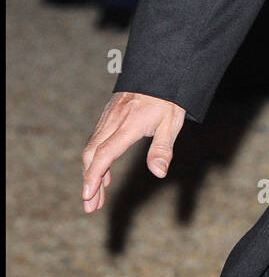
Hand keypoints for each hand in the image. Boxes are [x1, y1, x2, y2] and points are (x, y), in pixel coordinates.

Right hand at [81, 92, 185, 213]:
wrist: (161, 68)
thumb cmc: (169, 97)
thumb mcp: (172, 123)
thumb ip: (162, 148)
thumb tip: (158, 173)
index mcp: (129, 124)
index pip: (105, 153)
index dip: (94, 176)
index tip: (88, 195)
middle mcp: (113, 120)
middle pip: (92, 155)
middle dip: (89, 183)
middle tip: (90, 208)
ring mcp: (108, 117)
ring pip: (92, 148)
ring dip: (91, 174)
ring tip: (95, 198)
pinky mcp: (108, 115)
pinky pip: (96, 140)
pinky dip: (96, 160)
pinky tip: (104, 175)